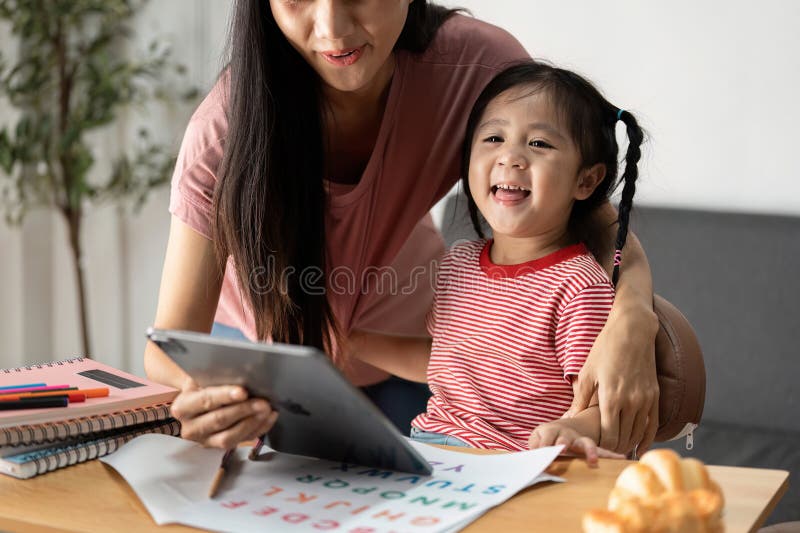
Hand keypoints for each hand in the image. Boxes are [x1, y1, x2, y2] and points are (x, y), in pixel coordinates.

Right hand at [170, 377, 277, 448]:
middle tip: (263, 402)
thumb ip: (215, 375)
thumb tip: (241, 368)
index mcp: (183, 407)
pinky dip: (258, 430)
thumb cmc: (201, 387)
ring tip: (266, 410)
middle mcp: (190, 428)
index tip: (243, 392)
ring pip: (229, 437)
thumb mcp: (200, 379)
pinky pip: (241, 442)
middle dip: (244, 410)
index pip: (205, 401)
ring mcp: (204, 441)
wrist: (194, 405)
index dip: (225, 396)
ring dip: (252, 423)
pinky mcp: (219, 447)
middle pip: (219, 420)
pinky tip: (268, 418)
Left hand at [528, 421, 624, 467]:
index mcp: (551, 431)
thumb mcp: (537, 436)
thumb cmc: (548, 435)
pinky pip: (601, 451)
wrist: (565, 427)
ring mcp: (579, 440)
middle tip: (562, 449)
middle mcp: (566, 435)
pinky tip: (621, 458)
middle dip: (562, 444)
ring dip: (589, 451)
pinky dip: (610, 455)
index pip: (545, 440)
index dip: (542, 447)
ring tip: (594, 460)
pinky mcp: (589, 447)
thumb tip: (535, 454)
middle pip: (565, 439)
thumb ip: (534, 444)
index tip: (540, 458)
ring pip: (586, 443)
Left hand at [564, 305, 659, 453]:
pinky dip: (646, 438)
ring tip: (618, 451)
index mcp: (611, 397)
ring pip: (638, 433)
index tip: (595, 449)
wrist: (633, 332)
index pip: (609, 434)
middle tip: (604, 453)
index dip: (602, 445)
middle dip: (614, 448)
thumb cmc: (605, 349)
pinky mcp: (655, 396)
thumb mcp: (587, 373)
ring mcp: (645, 399)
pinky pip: (652, 424)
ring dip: (628, 444)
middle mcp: (631, 402)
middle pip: (624, 437)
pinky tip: (639, 447)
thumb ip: (580, 399)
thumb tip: (569, 416)